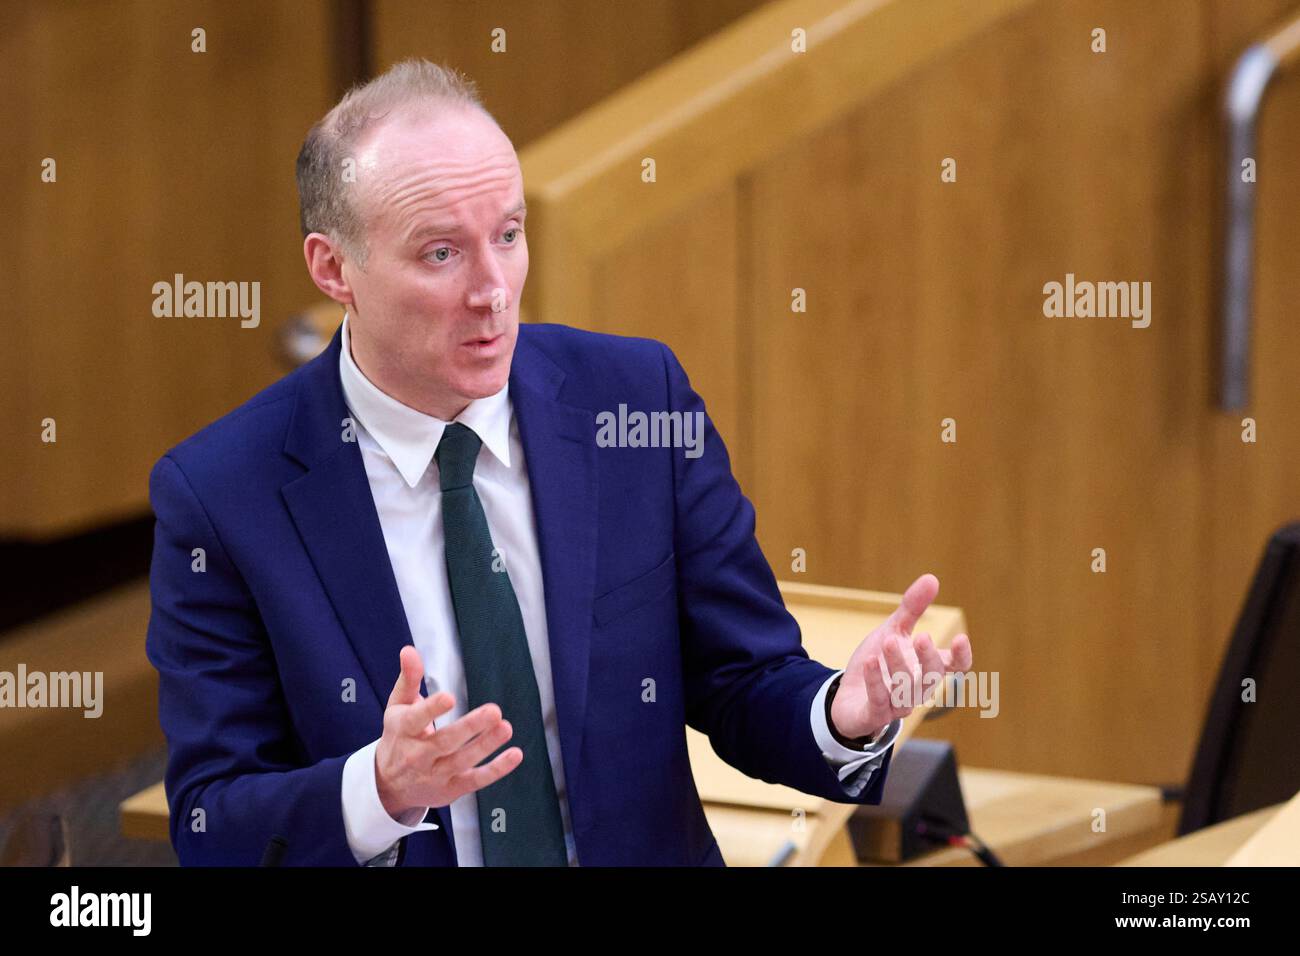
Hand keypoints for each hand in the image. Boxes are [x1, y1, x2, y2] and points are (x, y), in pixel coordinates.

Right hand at [375, 645, 521, 820]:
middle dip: (470, 727)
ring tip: (506, 727)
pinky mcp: (452, 788)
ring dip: (486, 746)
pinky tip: (515, 754)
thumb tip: (409, 649)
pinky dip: (496, 769)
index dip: (432, 709)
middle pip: (444, 742)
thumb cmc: (399, 736)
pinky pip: (476, 780)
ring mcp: (435, 774)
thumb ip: (408, 678)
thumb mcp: (397, 707)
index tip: (449, 697)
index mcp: (403, 730)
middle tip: (494, 711)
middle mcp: (418, 756)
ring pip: (463, 761)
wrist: (388, 785)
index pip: (416, 720)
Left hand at [829, 573, 972, 739]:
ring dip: (899, 666)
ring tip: (889, 640)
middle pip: (932, 678)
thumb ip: (912, 609)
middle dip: (929, 658)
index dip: (961, 657)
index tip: (960, 638)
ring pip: (906, 691)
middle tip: (923, 636)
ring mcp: (896, 704)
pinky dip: (875, 682)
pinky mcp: (874, 714)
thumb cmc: (878, 663)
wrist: (848, 696)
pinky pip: (878, 702)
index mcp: (926, 668)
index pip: (954, 667)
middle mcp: (916, 688)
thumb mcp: (893, 631)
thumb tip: (932, 578)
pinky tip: (869, 662)